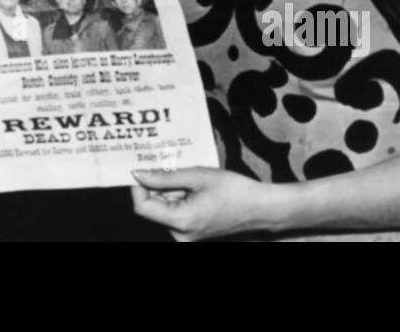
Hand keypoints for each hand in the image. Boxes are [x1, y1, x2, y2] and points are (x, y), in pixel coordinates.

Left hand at [130, 167, 277, 241]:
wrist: (261, 208)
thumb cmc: (233, 190)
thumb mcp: (197, 177)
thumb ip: (165, 176)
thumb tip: (138, 174)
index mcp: (180, 222)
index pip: (142, 207)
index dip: (138, 186)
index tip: (142, 167)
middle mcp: (180, 234)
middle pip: (154, 207)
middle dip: (158, 185)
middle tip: (170, 165)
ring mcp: (187, 235)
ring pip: (165, 208)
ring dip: (171, 190)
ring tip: (190, 176)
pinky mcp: (193, 231)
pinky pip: (177, 212)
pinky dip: (180, 197)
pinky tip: (194, 186)